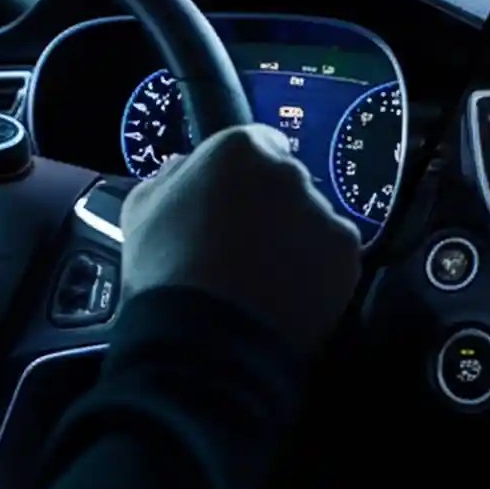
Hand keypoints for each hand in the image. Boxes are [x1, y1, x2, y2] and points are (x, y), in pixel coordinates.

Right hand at [120, 124, 361, 353]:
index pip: (257, 144)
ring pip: (312, 220)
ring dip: (295, 241)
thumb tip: (186, 167)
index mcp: (238, 149)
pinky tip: (285, 294)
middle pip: (286, 182)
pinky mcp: (347, 252)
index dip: (243, 177)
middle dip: (271, 207)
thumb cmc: (164, 275)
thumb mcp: (142, 211)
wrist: (205, 344)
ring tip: (263, 280)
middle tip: (245, 248)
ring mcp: (321, 211)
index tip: (234, 203)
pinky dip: (317, 272)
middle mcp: (288, 171)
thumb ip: (171, 176)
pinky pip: (332, 256)